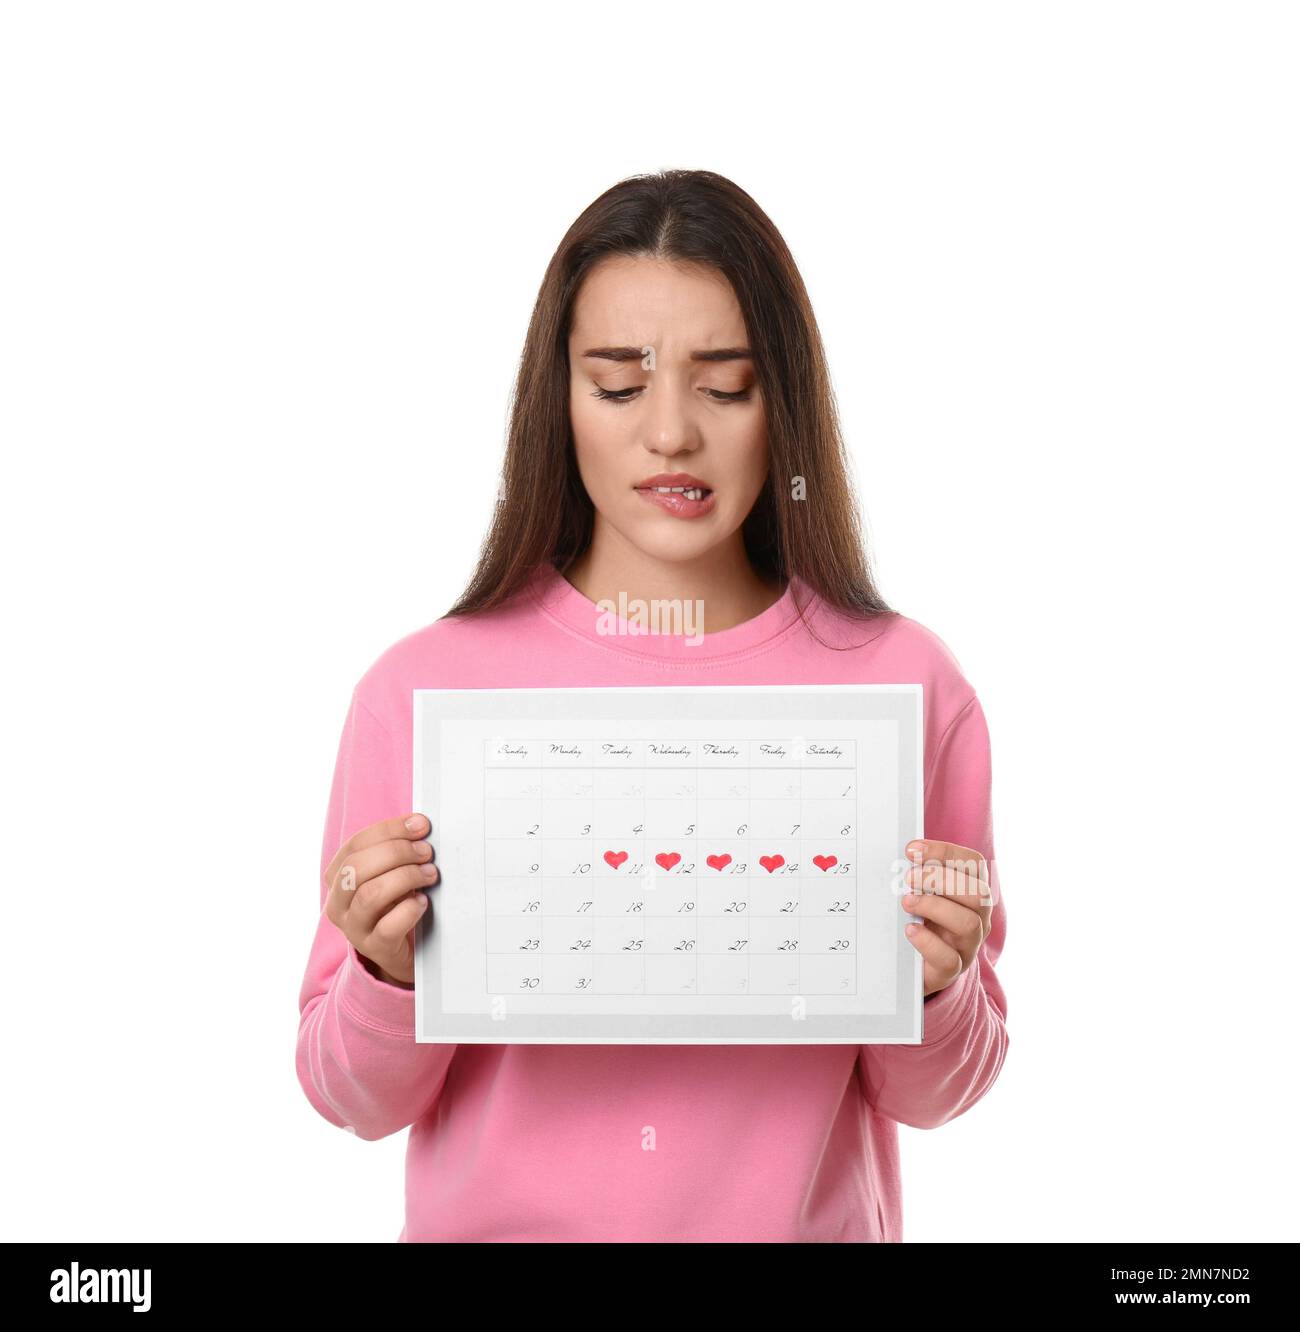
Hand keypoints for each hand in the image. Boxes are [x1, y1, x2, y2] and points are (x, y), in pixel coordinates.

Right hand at [324, 812, 438, 987]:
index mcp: (337, 877)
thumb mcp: (389, 874)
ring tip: (429, 874)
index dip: (389, 830)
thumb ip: (397, 851)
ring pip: (370, 895)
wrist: (397, 951)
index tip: (420, 825)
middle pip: (357, 868)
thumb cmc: (394, 903)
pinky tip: (423, 902)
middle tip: (426, 852)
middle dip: (397, 852)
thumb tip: (419, 824)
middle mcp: (338, 902)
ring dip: (405, 877)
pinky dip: (409, 909)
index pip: (356, 844)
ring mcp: (353, 927)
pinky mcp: (374, 948)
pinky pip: (388, 927)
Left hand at [900, 838, 992, 997]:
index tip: (912, 850)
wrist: (917, 964)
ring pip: (969, 923)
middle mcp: (978, 917)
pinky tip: (910, 930)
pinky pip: (950, 958)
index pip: (973, 864)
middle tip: (909, 878)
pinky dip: (928, 942)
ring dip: (935, 907)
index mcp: (972, 892)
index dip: (946, 852)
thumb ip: (918, 878)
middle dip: (941, 879)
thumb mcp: (922, 894)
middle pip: (978, 893)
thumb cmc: (922, 920)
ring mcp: (968, 945)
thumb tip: (901, 860)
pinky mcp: (953, 969)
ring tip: (907, 902)